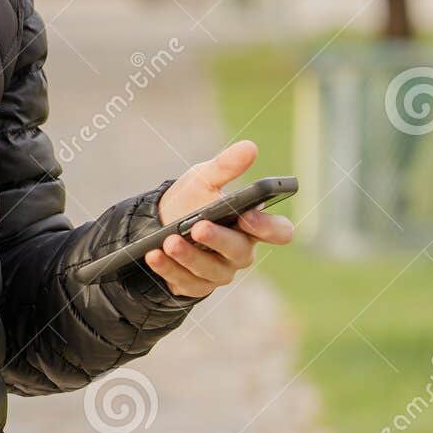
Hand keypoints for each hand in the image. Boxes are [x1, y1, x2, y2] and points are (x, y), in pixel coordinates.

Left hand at [149, 139, 294, 298]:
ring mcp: (219, 272)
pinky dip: (168, 268)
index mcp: (252, 224)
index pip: (279, 231)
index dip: (268, 227)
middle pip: (239, 251)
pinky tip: (153, 255)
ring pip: (210, 270)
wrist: (156, 222)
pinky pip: (185, 282)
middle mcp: (240, 251)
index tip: (248, 216)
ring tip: (168, 241)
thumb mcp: (204, 179)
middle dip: (218, 239)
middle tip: (198, 227)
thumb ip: (225, 166)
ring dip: (188, 256)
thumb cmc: (191, 199)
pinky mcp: (196, 285)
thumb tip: (250, 147)